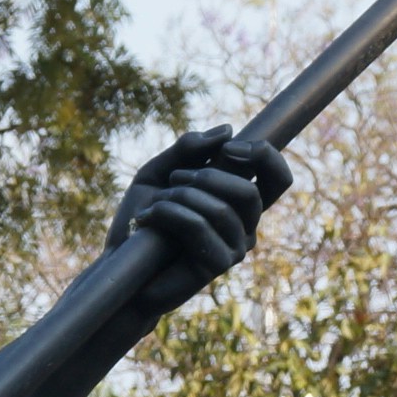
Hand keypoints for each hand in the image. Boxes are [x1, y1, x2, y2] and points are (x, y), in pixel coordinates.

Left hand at [109, 126, 291, 311]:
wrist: (120, 264)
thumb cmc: (142, 218)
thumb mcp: (159, 173)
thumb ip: (188, 150)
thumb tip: (228, 131)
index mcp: (239, 202)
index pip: (277, 178)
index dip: (264, 156)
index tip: (229, 147)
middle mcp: (245, 227)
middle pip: (250, 193)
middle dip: (209, 177)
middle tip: (175, 177)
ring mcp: (234, 249)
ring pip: (221, 210)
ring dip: (181, 196)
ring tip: (154, 203)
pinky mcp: (215, 266)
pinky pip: (200, 227)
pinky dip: (170, 214)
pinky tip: (147, 217)